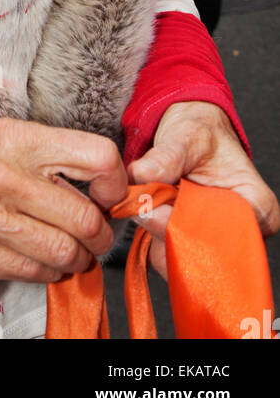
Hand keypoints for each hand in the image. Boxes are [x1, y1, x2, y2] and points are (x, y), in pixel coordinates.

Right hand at [0, 119, 127, 282]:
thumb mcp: (4, 137)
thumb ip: (52, 155)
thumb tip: (105, 183)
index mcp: (16, 140)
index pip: (96, 157)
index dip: (115, 182)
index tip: (109, 193)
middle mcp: (3, 177)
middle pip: (86, 217)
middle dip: (101, 234)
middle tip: (97, 234)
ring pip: (65, 252)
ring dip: (79, 259)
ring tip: (73, 251)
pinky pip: (36, 271)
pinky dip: (50, 272)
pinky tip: (44, 259)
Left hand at [128, 102, 279, 278]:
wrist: (188, 134)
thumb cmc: (199, 133)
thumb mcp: (185, 136)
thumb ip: (165, 157)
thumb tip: (141, 176)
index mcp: (256, 206)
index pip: (228, 235)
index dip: (189, 226)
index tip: (156, 209)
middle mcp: (242, 233)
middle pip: (206, 255)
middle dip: (168, 235)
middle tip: (144, 207)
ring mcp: (218, 244)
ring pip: (184, 263)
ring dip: (157, 239)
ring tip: (148, 206)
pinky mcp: (194, 247)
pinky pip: (171, 260)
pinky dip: (152, 242)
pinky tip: (148, 216)